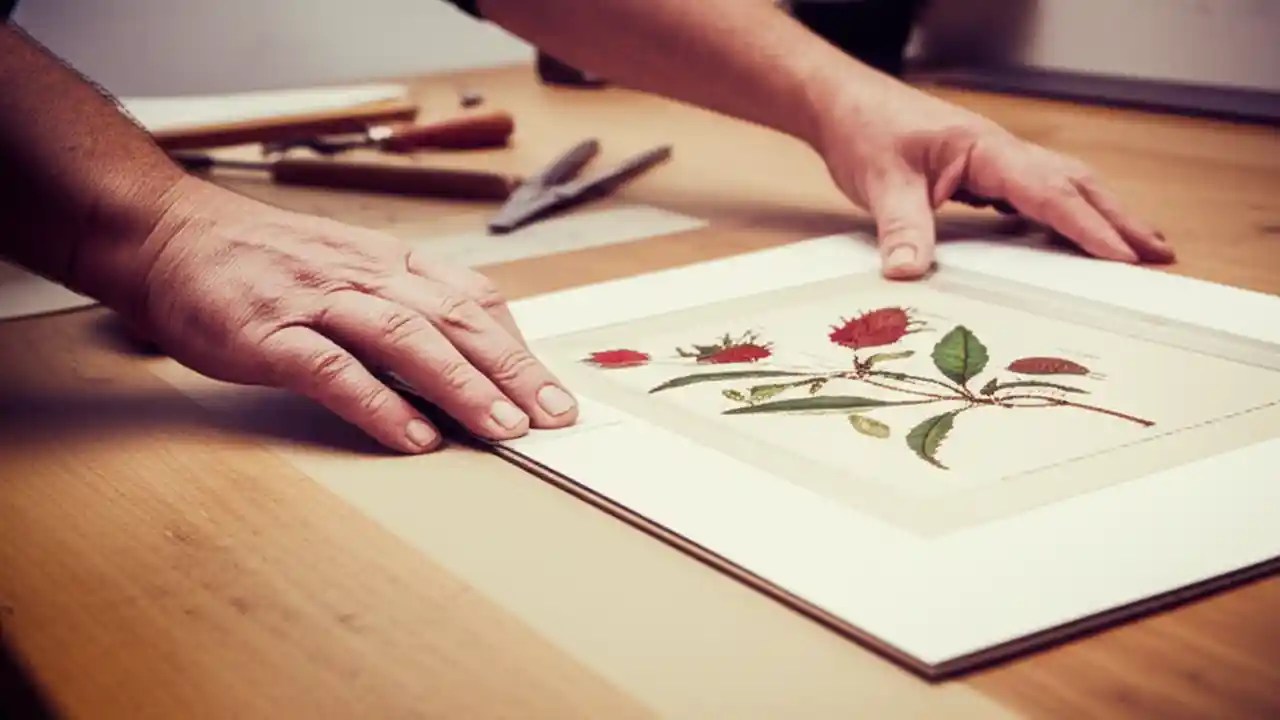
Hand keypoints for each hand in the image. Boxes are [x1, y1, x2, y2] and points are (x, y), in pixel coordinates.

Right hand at [110, 177, 578, 452]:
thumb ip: (400, 303)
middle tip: (554, 416)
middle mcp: (365, 276)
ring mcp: (317, 302)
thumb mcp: (346, 267)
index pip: (473, 298)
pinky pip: (332, 369)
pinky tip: (414, 437)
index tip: (552, 389)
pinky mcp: (269, 333)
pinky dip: (378, 404)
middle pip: (456, 320)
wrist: (167, 232)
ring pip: (406, 339)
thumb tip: (459, 357)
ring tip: (504, 427)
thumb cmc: (263, 260)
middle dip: (513, 370)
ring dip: (463, 385)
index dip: (518, 346)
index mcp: (389, 262)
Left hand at [811, 81, 1174, 278]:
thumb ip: (899, 228)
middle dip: (1119, 220)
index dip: (1089, 228)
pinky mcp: (979, 173)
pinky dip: (1063, 216)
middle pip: (1076, 185)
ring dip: (1100, 216)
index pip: (1050, 192)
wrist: (842, 104)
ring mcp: (993, 161)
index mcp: (986, 149)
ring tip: (1136, 248)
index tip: (1124, 258)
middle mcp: (1000, 151)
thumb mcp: (880, 182)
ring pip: (1061, 187)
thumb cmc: (864, 130)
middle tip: (1160, 256)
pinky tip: (1070, 238)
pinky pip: (1034, 196)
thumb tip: (908, 273)